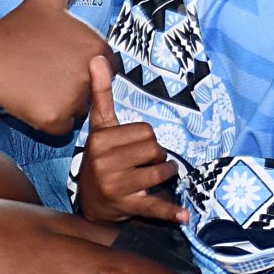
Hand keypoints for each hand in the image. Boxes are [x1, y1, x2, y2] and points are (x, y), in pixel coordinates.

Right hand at [0, 0, 109, 134]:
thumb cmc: (19, 27)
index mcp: (98, 46)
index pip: (103, 69)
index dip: (79, 65)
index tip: (56, 57)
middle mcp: (92, 73)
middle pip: (92, 92)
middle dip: (72, 86)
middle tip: (44, 71)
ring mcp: (74, 97)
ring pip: (77, 111)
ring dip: (60, 103)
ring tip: (36, 82)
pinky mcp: (56, 119)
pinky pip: (61, 127)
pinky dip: (47, 120)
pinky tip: (31, 98)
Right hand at [76, 53, 186, 223]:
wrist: (90, 201)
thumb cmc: (101, 157)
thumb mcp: (100, 126)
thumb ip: (101, 93)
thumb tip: (97, 57)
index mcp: (100, 140)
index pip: (145, 131)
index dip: (147, 139)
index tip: (135, 147)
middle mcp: (104, 164)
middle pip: (154, 150)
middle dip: (156, 156)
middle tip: (143, 163)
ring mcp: (116, 187)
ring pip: (160, 173)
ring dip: (165, 175)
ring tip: (154, 177)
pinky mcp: (128, 207)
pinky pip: (154, 207)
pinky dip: (169, 212)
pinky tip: (183, 216)